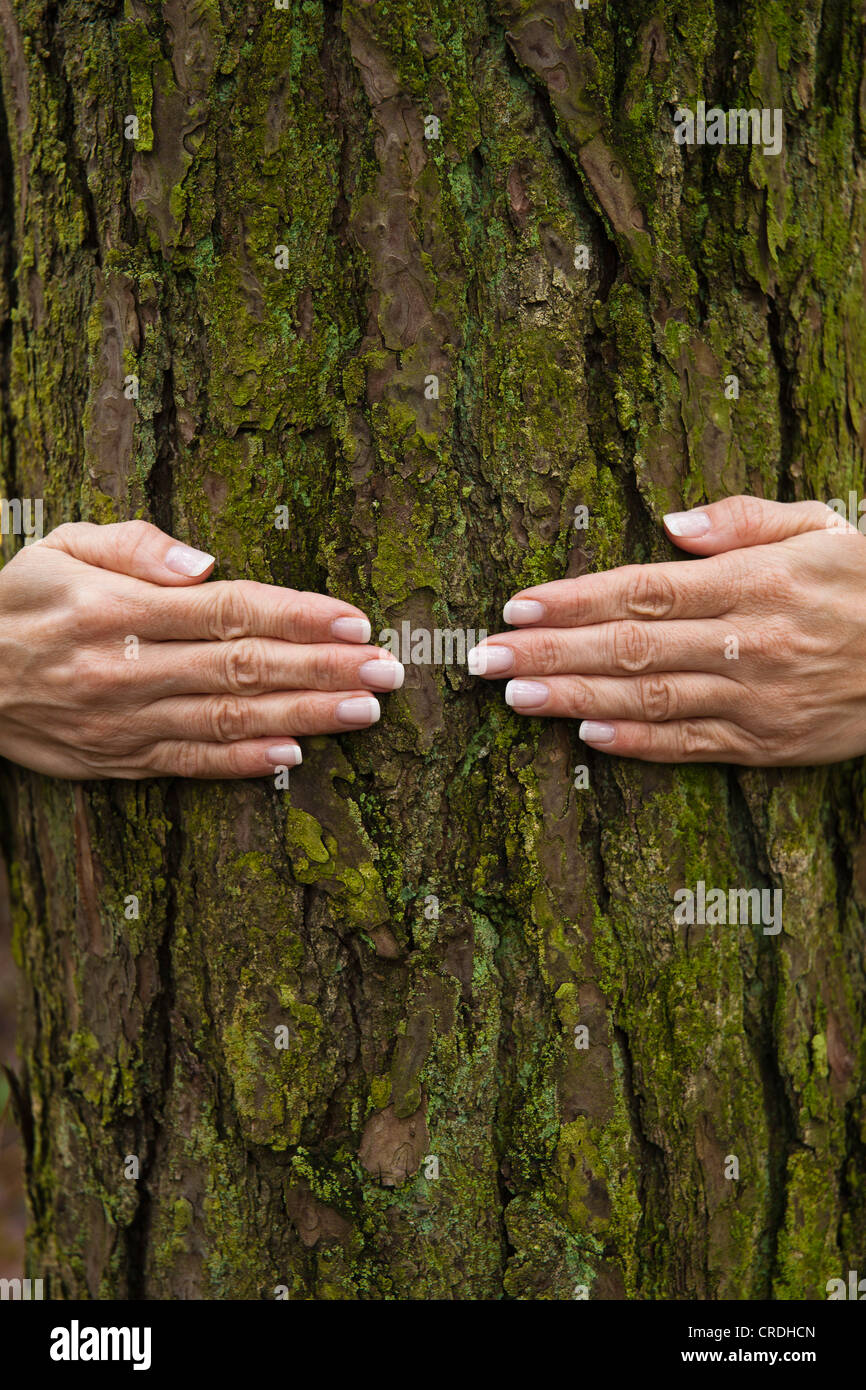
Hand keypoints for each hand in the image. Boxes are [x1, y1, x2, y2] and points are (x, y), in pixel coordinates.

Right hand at [0, 521, 402, 778]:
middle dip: (324, 669)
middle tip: (388, 671)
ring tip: (365, 711)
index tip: (356, 621)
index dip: (299, 617)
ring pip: (229, 720)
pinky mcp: (118, 761)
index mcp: (120, 608)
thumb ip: (133, 545)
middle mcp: (127, 667)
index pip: (229, 610)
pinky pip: (191, 763)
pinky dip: (244, 764)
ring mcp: (125, 721)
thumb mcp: (58, 546)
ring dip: (303, 717)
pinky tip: (294, 758)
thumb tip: (204, 564)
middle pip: (243, 668)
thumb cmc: (16, 602)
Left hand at [468, 495, 865, 765]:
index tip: (518, 604)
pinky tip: (587, 737)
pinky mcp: (768, 745)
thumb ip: (744, 520)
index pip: (645, 591)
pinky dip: (637, 743)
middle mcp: (748, 642)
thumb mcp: (823, 526)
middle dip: (551, 652)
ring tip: (515, 695)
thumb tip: (671, 524)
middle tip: (484, 657)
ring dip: (576, 700)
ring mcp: (757, 699)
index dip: (575, 601)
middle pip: (631, 648)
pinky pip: (690, 746)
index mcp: (755, 582)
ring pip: (650, 700)